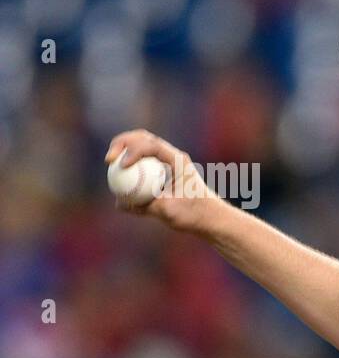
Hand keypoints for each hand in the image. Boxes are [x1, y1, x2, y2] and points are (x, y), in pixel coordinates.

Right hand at [104, 130, 222, 234]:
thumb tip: (119, 203)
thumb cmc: (194, 214)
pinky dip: (129, 166)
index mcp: (178, 160)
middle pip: (143, 139)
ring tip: (110, 163)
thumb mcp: (168, 212)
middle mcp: (172, 156)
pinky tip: (117, 178)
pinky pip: (142, 164)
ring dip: (123, 150)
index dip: (133, 150)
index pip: (152, 145)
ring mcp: (166, 162)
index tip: (122, 165)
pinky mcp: (162, 171)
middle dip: (122, 143)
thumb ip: (144, 206)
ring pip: (141, 147)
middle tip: (109, 159)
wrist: (210, 218)